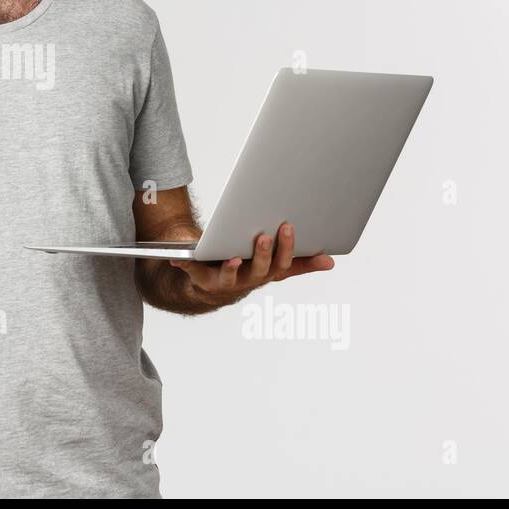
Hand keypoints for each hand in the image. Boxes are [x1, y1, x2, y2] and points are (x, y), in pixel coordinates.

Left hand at [170, 222, 335, 304]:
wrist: (210, 280)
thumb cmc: (247, 264)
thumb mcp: (274, 263)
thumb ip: (302, 263)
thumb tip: (331, 262)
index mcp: (267, 272)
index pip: (282, 264)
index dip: (287, 248)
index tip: (289, 227)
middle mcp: (248, 280)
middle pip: (260, 270)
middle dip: (263, 254)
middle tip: (264, 235)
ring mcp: (224, 281)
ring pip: (231, 276)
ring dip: (233, 267)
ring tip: (233, 256)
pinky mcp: (200, 278)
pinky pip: (192, 271)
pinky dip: (185, 266)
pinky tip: (178, 260)